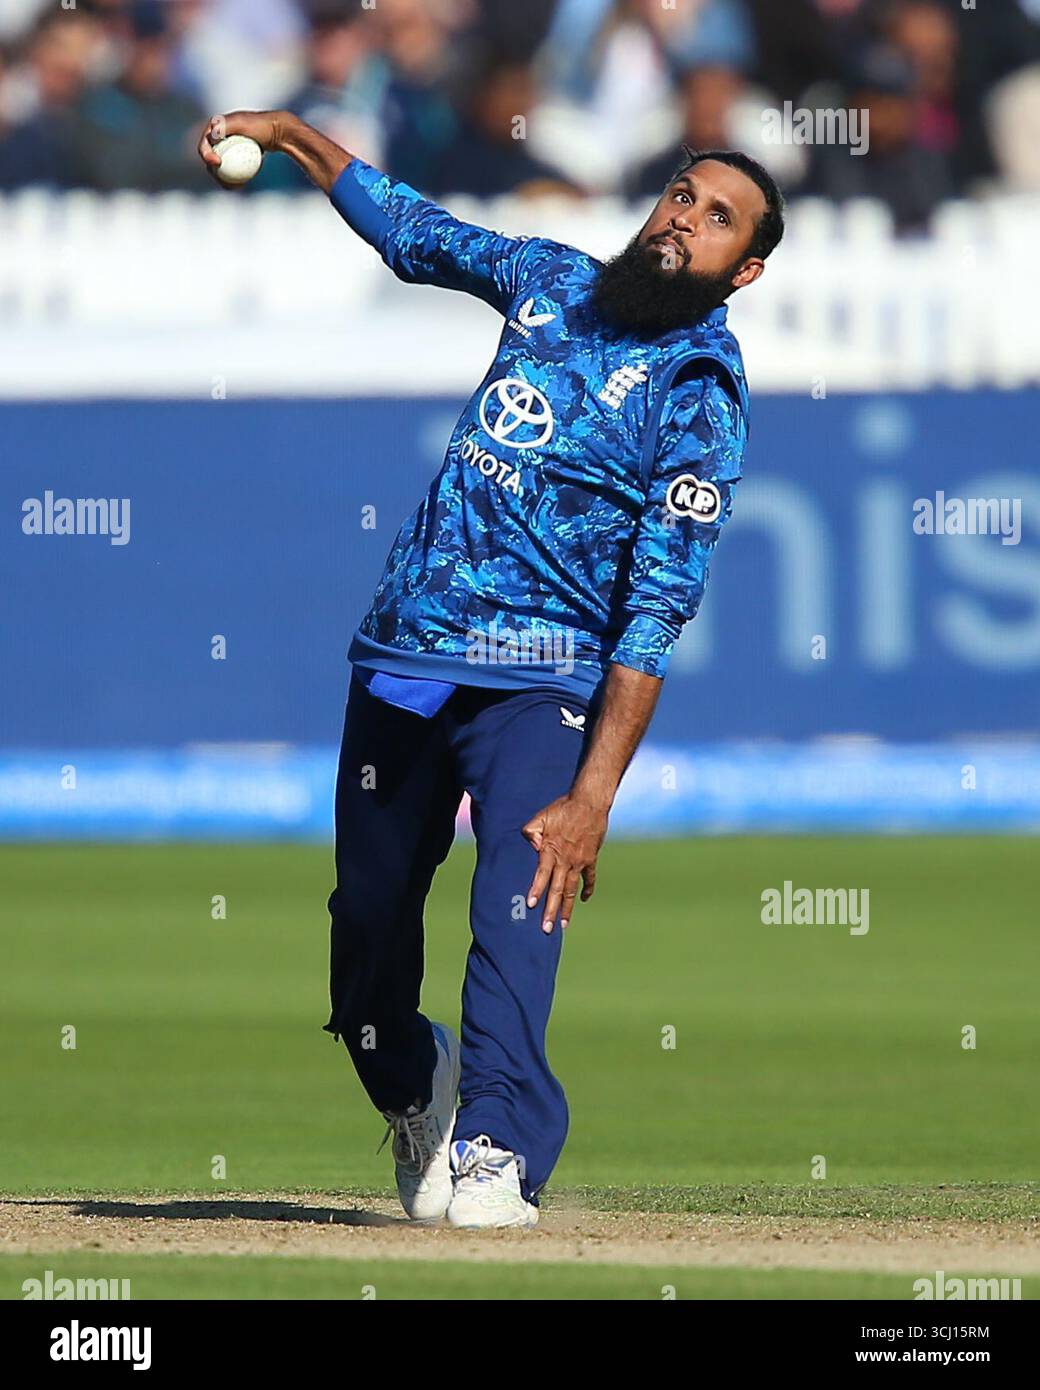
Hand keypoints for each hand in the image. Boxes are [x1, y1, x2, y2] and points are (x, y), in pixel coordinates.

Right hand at [197, 110, 284, 178]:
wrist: (278, 131)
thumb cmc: (261, 126)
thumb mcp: (242, 123)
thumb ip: (224, 127)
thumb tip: (210, 135)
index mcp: (216, 126)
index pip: (204, 144)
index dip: (206, 155)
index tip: (217, 163)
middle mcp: (220, 137)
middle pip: (210, 159)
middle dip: (214, 172)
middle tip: (225, 182)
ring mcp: (229, 147)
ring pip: (220, 167)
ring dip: (223, 179)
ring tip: (233, 187)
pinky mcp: (238, 155)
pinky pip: (232, 169)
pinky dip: (234, 178)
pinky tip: (240, 186)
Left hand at [522, 795, 608, 933]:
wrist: (590, 803)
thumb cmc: (563, 808)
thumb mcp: (542, 816)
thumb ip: (531, 831)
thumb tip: (529, 845)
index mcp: (551, 851)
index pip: (542, 875)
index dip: (536, 890)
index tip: (531, 906)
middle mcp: (565, 860)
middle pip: (557, 890)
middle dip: (551, 910)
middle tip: (547, 929)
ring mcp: (579, 862)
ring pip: (572, 890)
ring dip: (567, 908)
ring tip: (563, 924)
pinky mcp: (590, 859)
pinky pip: (590, 878)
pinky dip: (587, 889)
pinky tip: (583, 900)